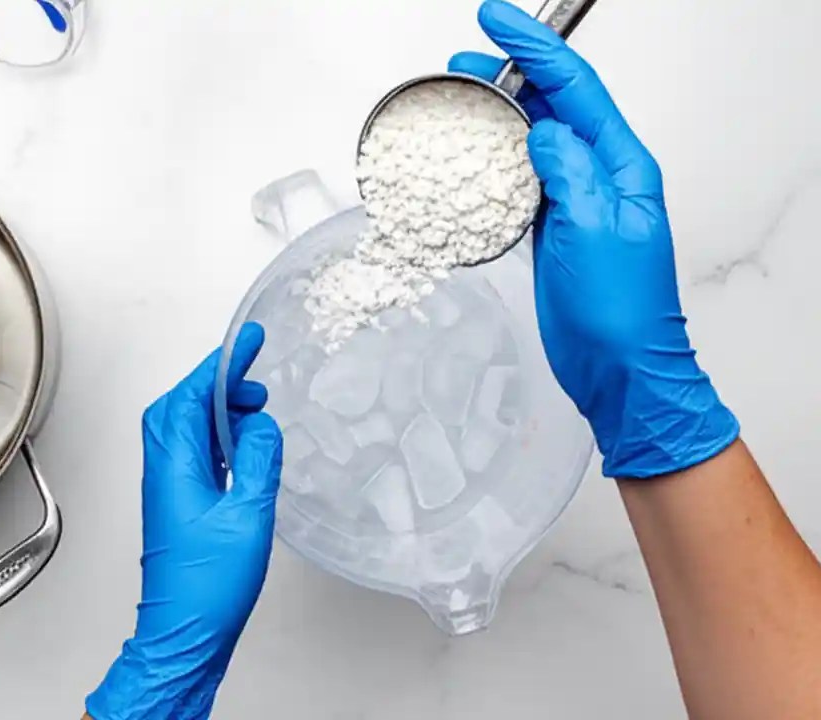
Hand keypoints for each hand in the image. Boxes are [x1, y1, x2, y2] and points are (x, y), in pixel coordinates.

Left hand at [86, 324, 283, 719]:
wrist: (183, 637)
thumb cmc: (207, 588)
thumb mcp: (247, 516)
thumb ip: (258, 461)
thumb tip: (260, 424)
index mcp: (174, 464)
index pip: (192, 394)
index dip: (221, 364)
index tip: (247, 342)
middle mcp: (164, 470)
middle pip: (182, 405)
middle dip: (218, 383)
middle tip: (254, 376)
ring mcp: (169, 488)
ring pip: (188, 429)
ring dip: (219, 411)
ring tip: (255, 408)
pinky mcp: (179, 505)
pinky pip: (195, 453)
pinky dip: (219, 437)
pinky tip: (243, 446)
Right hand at [448, 0, 738, 477]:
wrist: (620, 370)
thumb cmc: (621, 313)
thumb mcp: (595, 232)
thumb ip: (568, 174)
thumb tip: (542, 132)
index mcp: (621, 167)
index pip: (575, 90)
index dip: (535, 50)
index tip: (498, 22)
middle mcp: (599, 175)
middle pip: (552, 105)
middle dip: (509, 73)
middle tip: (464, 59)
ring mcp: (574, 200)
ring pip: (532, 139)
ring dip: (497, 113)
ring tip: (460, 94)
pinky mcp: (552, 227)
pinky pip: (520, 178)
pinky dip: (493, 158)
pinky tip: (471, 153)